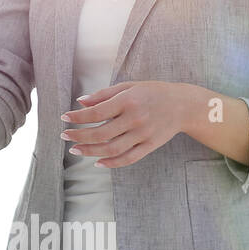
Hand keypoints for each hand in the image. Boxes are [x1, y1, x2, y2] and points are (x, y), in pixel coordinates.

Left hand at [60, 80, 190, 167]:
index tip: (64, 118)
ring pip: (112, 149)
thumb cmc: (152, 92)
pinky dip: (111, 163)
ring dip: (90, 151)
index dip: (78, 117)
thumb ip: (103, 94)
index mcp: (128, 101)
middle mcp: (135, 119)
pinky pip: (128, 158)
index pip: (96, 112)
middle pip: (101, 133)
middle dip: (79, 136)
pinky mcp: (150, 146)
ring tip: (75, 150)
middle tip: (65, 136)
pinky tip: (97, 162)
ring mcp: (143, 135)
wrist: (184, 105)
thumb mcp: (128, 86)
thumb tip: (80, 102)